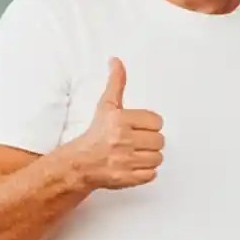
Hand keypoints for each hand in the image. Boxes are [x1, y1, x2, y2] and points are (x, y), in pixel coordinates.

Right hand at [72, 57, 164, 189]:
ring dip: (149, 157)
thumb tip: (116, 61)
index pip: (157, 121)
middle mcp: (122, 140)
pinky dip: (146, 172)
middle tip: (137, 141)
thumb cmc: (96, 134)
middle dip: (150, 141)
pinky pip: (151, 175)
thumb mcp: (106, 106)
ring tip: (136, 154)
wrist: (79, 163)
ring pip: (158, 158)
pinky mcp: (126, 178)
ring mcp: (124, 161)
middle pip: (159, 140)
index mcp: (120, 120)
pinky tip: (134, 165)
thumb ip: (116, 83)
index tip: (138, 127)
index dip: (150, 124)